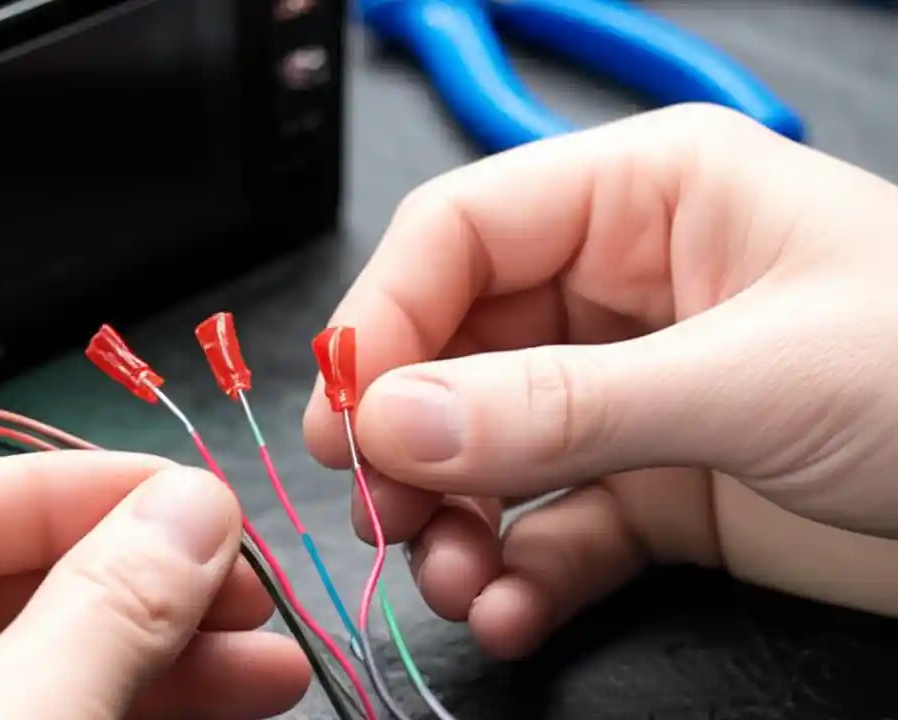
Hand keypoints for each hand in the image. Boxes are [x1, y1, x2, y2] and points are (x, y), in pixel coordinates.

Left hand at [0, 452, 308, 718]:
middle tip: (239, 584)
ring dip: (148, 662)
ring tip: (259, 661)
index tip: (184, 501)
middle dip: (135, 588)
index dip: (72, 493)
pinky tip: (202, 707)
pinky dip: (113, 718)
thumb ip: (101, 615)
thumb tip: (190, 516)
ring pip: (13, 674)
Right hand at [303, 103, 897, 658]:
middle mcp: (625, 291)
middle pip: (456, 351)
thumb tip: (396, 420)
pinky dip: (518, 573)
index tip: (345, 410)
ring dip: (453, 519)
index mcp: (645, 201)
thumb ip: (561, 405)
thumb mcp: (751, 379)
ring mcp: (634, 395)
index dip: (384, 318)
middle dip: (411, 438)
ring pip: (490, 449)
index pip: (460, 235)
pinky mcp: (657, 488)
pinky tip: (511, 608)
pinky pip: (551, 525)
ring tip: (450, 577)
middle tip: (381, 508)